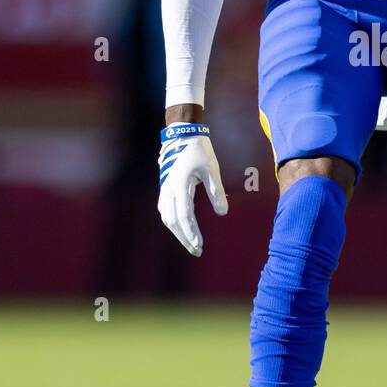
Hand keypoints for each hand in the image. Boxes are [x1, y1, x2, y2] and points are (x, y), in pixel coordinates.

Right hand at [158, 129, 227, 255]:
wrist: (182, 135)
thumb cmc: (199, 151)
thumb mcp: (212, 169)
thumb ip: (216, 192)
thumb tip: (222, 213)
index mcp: (180, 186)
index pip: (185, 216)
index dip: (192, 233)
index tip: (200, 246)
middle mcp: (169, 189)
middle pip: (173, 221)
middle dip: (184, 238)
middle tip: (196, 251)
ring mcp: (164, 189)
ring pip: (166, 217)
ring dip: (177, 232)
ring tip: (190, 243)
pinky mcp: (164, 187)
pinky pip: (164, 210)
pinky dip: (171, 222)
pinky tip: (180, 228)